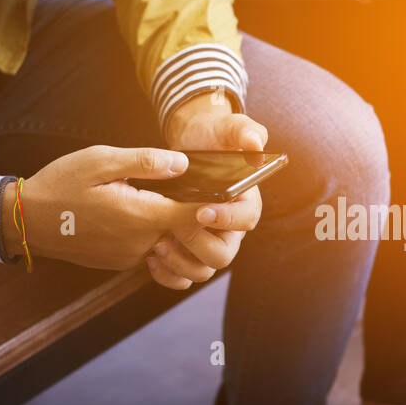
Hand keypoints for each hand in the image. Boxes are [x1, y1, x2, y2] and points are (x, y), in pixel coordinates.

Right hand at [3, 145, 201, 269]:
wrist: (24, 221)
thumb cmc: (60, 184)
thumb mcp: (100, 161)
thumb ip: (145, 162)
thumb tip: (183, 163)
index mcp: (140, 216)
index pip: (195, 217)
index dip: (214, 205)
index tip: (224, 191)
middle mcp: (140, 243)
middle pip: (187, 235)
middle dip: (199, 216)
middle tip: (203, 192)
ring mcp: (129, 257)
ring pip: (170, 244)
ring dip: (176, 228)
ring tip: (175, 200)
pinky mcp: (120, 262)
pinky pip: (150, 251)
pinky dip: (156, 236)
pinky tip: (147, 213)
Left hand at [151, 91, 265, 288]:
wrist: (188, 146)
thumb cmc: (213, 137)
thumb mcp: (228, 128)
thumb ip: (245, 131)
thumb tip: (255, 144)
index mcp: (246, 203)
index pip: (246, 219)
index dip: (227, 219)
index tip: (202, 211)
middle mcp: (230, 229)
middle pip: (224, 253)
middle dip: (198, 243)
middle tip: (174, 226)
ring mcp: (209, 243)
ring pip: (203, 270)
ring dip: (180, 262)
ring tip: (158, 243)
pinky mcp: (189, 251)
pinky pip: (183, 276)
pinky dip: (167, 273)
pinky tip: (151, 257)